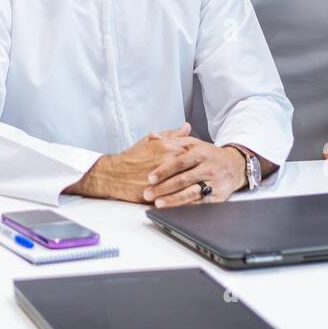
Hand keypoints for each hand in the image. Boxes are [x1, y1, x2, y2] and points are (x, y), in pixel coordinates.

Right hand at [68, 123, 201, 201]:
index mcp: (168, 148)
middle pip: (194, 168)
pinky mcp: (159, 193)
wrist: (114, 174)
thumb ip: (172, 134)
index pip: (193, 152)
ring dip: (198, 186)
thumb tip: (187, 127)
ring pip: (189, 184)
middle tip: (213, 175)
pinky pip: (178, 198)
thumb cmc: (132, 158)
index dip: (203, 157)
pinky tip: (194, 201)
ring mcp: (165, 179)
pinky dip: (187, 200)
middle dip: (204, 172)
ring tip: (206, 189)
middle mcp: (168, 162)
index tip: (209, 160)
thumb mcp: (151, 141)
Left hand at [143, 141, 247, 207]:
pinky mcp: (218, 196)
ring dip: (173, 200)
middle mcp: (208, 167)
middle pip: (183, 179)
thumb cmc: (210, 154)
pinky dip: (187, 207)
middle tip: (148, 193)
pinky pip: (200, 203)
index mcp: (200, 152)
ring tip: (158, 204)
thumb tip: (152, 136)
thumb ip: (172, 140)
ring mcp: (214, 183)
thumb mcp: (193, 143)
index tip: (150, 177)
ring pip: (191, 193)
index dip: (164, 170)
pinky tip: (174, 210)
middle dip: (163, 188)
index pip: (179, 162)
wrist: (235, 165)